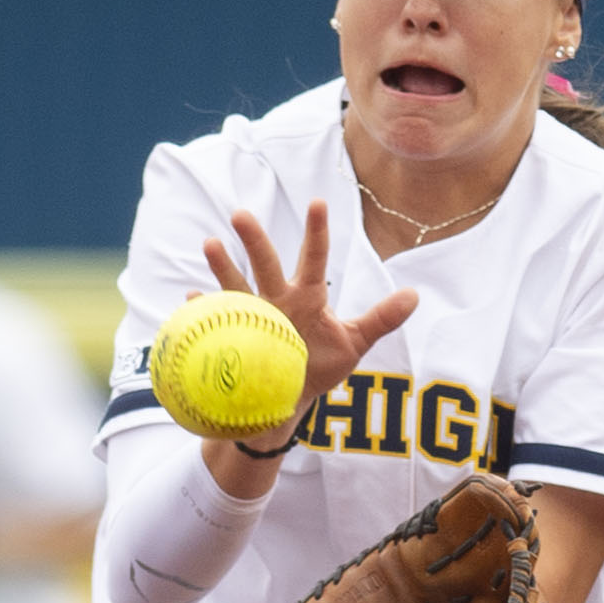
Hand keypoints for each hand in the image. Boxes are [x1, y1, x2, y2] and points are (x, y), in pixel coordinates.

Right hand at [194, 200, 418, 496]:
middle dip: (254, 241)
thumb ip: (381, 319)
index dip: (317, 233)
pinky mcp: (232, 341)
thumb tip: (415, 295)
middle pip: (266, 265)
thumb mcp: (354, 343)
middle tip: (241, 214)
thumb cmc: (320, 366)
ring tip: (209, 245)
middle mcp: (276, 301)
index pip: (314, 259)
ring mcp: (251, 320)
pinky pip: (213, 323)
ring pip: (235, 289)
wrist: (289, 399)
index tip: (318, 202)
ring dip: (222, 269)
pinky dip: (200, 313)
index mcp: (306, 297)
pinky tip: (188, 300)